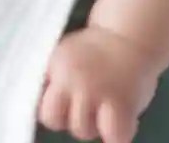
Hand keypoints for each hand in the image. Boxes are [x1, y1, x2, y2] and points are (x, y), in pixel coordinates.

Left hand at [38, 26, 159, 142]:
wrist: (129, 35)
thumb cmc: (94, 49)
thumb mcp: (63, 56)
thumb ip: (51, 78)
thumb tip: (39, 101)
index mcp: (57, 67)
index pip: (40, 104)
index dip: (51, 108)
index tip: (63, 104)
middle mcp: (73, 80)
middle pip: (53, 120)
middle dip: (65, 119)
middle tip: (83, 109)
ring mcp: (98, 93)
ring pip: (82, 131)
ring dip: (93, 126)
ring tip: (104, 111)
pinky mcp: (123, 105)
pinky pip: (115, 136)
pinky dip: (117, 135)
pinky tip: (120, 125)